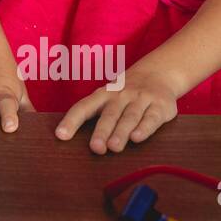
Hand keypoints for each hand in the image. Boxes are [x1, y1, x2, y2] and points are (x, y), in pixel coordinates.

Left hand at [54, 69, 179, 153]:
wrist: (159, 72)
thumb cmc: (126, 93)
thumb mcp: (109, 98)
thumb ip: (96, 116)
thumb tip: (74, 141)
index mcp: (103, 95)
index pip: (83, 107)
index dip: (71, 121)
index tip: (60, 136)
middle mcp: (120, 95)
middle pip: (109, 114)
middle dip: (101, 132)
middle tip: (95, 148)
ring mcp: (141, 99)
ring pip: (129, 117)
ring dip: (121, 132)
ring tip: (114, 147)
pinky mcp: (160, 106)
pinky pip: (151, 118)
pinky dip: (144, 128)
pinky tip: (137, 138)